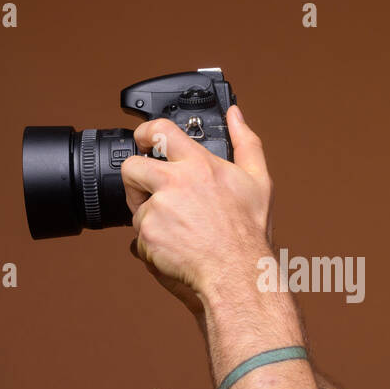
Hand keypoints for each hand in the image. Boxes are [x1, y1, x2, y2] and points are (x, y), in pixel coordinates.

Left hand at [122, 104, 272, 315]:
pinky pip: (139, 237)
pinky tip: (176, 247)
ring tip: (177, 228)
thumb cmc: (249, 232)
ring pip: (136, 207)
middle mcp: (175, 182)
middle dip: (135, 178)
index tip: (142, 139)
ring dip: (149, 217)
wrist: (237, 273)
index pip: (159, 130)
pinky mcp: (147, 235)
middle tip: (149, 192)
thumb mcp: (258, 180)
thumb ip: (246, 142)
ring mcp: (158, 209)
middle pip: (132, 166)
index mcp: (199, 165)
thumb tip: (236, 115)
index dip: (144, 132)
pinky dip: (152, 244)